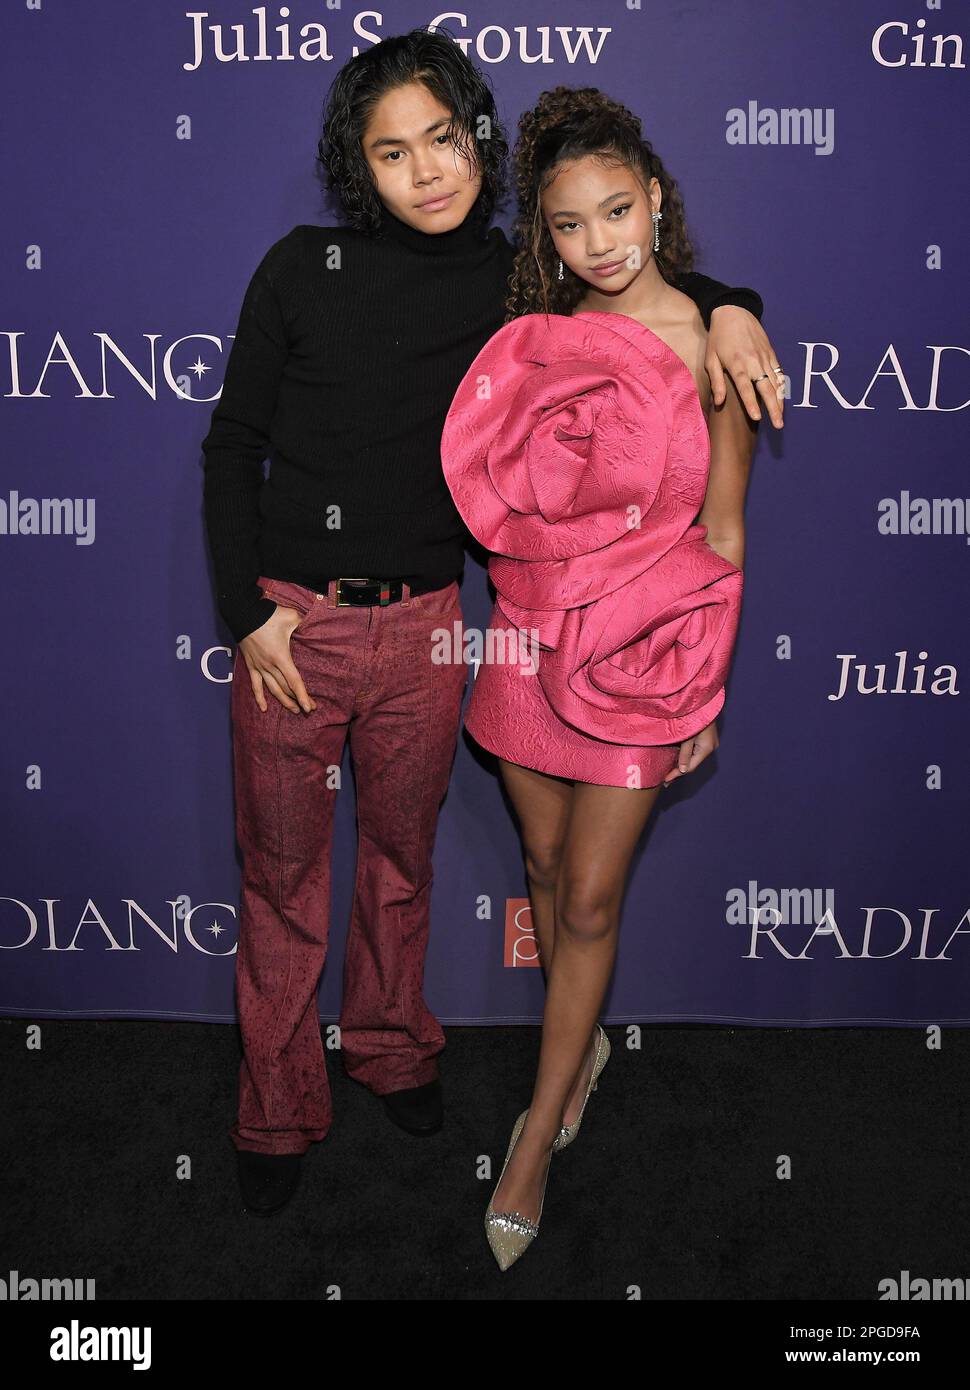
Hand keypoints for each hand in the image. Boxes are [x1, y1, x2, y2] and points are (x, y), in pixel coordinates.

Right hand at [238, 605, 316, 714]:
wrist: (243, 613)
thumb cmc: (268, 616)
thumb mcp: (292, 617)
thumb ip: (305, 623)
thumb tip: (313, 626)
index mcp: (281, 657)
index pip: (294, 681)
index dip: (303, 696)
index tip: (309, 707)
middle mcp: (269, 666)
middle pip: (286, 688)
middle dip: (298, 699)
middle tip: (309, 708)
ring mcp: (259, 667)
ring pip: (273, 689)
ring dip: (284, 701)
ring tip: (294, 710)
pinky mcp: (251, 665)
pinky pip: (255, 685)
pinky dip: (259, 698)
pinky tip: (264, 709)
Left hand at [661, 721, 718, 787]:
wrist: (703, 701)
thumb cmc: (694, 715)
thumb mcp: (687, 736)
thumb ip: (684, 753)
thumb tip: (682, 770)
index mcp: (706, 748)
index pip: (690, 767)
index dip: (677, 774)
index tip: (665, 780)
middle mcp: (710, 748)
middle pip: (692, 764)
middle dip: (678, 772)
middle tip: (665, 781)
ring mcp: (709, 744)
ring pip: (693, 759)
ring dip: (681, 765)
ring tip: (669, 773)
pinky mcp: (706, 740)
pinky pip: (694, 753)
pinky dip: (685, 757)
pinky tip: (677, 761)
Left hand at [706, 306, 784, 428]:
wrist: (734, 312)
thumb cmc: (718, 338)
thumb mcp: (711, 359)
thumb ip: (716, 382)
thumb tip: (719, 402)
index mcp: (737, 364)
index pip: (746, 389)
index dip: (751, 404)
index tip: (757, 418)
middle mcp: (754, 362)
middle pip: (767, 388)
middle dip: (773, 408)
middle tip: (778, 425)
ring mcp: (765, 357)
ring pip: (776, 382)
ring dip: (780, 400)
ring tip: (781, 417)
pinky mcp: (771, 353)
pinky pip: (779, 372)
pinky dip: (782, 386)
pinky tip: (782, 397)